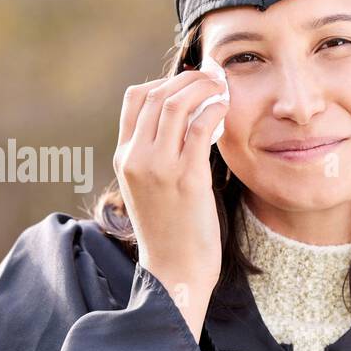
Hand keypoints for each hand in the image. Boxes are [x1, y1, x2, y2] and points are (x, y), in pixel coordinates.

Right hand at [113, 66, 229, 336]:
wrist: (173, 271)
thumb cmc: (171, 232)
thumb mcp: (150, 189)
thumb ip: (157, 157)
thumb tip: (186, 125)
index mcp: (124, 157)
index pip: (135, 100)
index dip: (164, 82)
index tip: (190, 84)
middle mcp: (135, 157)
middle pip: (156, 95)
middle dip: (188, 80)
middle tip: (213, 78)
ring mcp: (158, 167)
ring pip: (175, 104)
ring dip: (202, 88)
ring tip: (221, 88)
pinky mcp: (185, 178)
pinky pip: (199, 128)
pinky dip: (214, 109)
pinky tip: (226, 108)